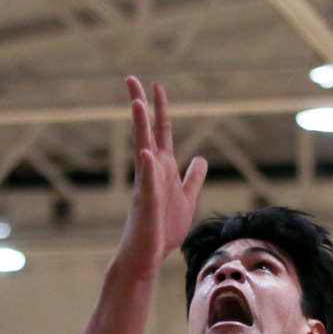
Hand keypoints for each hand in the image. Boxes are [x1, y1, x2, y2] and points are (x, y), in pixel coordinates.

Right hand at [118, 77, 207, 272]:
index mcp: (164, 168)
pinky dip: (147, 168)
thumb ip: (193, 178)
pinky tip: (147, 153)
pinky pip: (147, 183)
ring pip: (143, 150)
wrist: (149, 255)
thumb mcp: (187, 198)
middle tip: (131, 78)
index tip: (156, 85)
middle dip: (141, 106)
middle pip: (147, 132)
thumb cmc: (164, 229)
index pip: (162, 131)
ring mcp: (148, 185)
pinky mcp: (147, 204)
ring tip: (136, 104)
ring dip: (140, 127)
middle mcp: (153, 171)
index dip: (160, 108)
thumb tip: (201, 159)